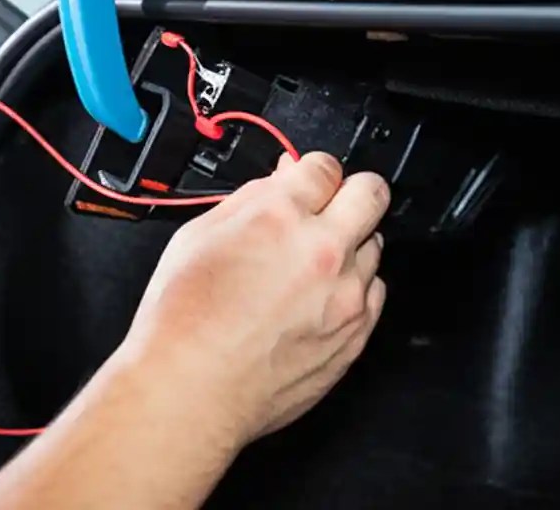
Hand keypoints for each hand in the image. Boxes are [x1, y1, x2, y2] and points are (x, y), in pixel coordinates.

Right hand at [119, 152, 388, 446]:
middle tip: (328, 209)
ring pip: (375, 245)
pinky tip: (317, 301)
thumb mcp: (197, 236)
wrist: (192, 392)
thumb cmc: (184, 323)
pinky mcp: (356, 334)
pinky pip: (375, 293)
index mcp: (279, 217)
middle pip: (371, 193)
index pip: (325, 166)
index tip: (305, 184)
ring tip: (308, 269)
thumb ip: (250, 199)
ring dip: (350, 246)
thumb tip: (282, 179)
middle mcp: (322, 251)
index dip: (312, 172)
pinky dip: (354, 289)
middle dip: (351, 193)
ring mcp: (346, 296)